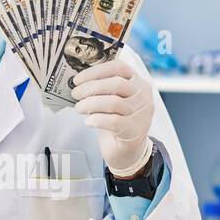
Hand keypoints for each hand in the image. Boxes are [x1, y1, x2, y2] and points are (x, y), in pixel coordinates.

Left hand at [70, 58, 155, 175]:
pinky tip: (89, 121)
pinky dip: (97, 119)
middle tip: (76, 94)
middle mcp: (143, 96)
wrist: (128, 151)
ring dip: (91, 104)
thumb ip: (102, 89)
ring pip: (113, 102)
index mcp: (138, 83)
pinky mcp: (135, 131)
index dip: (96, 71)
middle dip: (90, 88)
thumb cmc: (118, 123)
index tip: (79, 79)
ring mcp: (141, 114)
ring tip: (80, 108)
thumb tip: (79, 83)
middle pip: (116, 83)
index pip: (118, 68)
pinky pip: (113, 121)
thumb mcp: (113, 101)